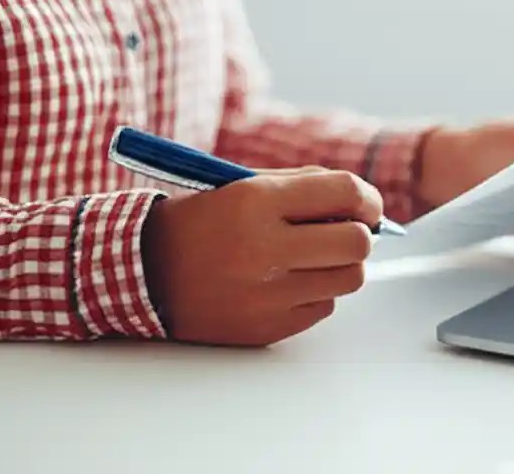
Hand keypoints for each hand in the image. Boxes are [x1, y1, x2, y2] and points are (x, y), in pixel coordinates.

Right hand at [141, 168, 379, 345]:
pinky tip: (286, 282)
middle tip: (342, 232)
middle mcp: (264, 248)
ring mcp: (266, 294)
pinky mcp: (267, 328)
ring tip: (312, 257)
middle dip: (359, 234)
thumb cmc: (202, 222)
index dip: (368, 198)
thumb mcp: (244, 185)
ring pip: (349, 279)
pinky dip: (315, 292)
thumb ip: (305, 186)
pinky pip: (323, 307)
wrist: (145, 272)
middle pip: (358, 243)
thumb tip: (364, 200)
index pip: (346, 194)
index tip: (367, 205)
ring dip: (340, 265)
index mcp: (257, 201)